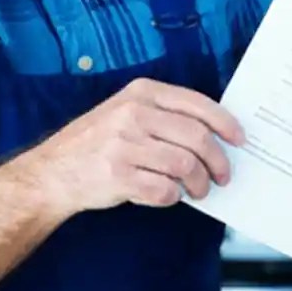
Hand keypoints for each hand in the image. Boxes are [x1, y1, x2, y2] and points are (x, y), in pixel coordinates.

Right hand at [25, 78, 244, 216]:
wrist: (52, 172)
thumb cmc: (98, 142)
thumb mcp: (127, 112)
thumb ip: (166, 116)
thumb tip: (215, 136)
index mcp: (141, 93)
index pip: (198, 105)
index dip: (225, 124)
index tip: (239, 140)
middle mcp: (133, 114)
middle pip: (197, 138)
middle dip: (217, 161)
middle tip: (222, 176)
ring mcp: (124, 145)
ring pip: (185, 165)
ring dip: (198, 184)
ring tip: (198, 190)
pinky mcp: (118, 176)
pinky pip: (164, 190)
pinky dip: (173, 197)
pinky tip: (168, 195)